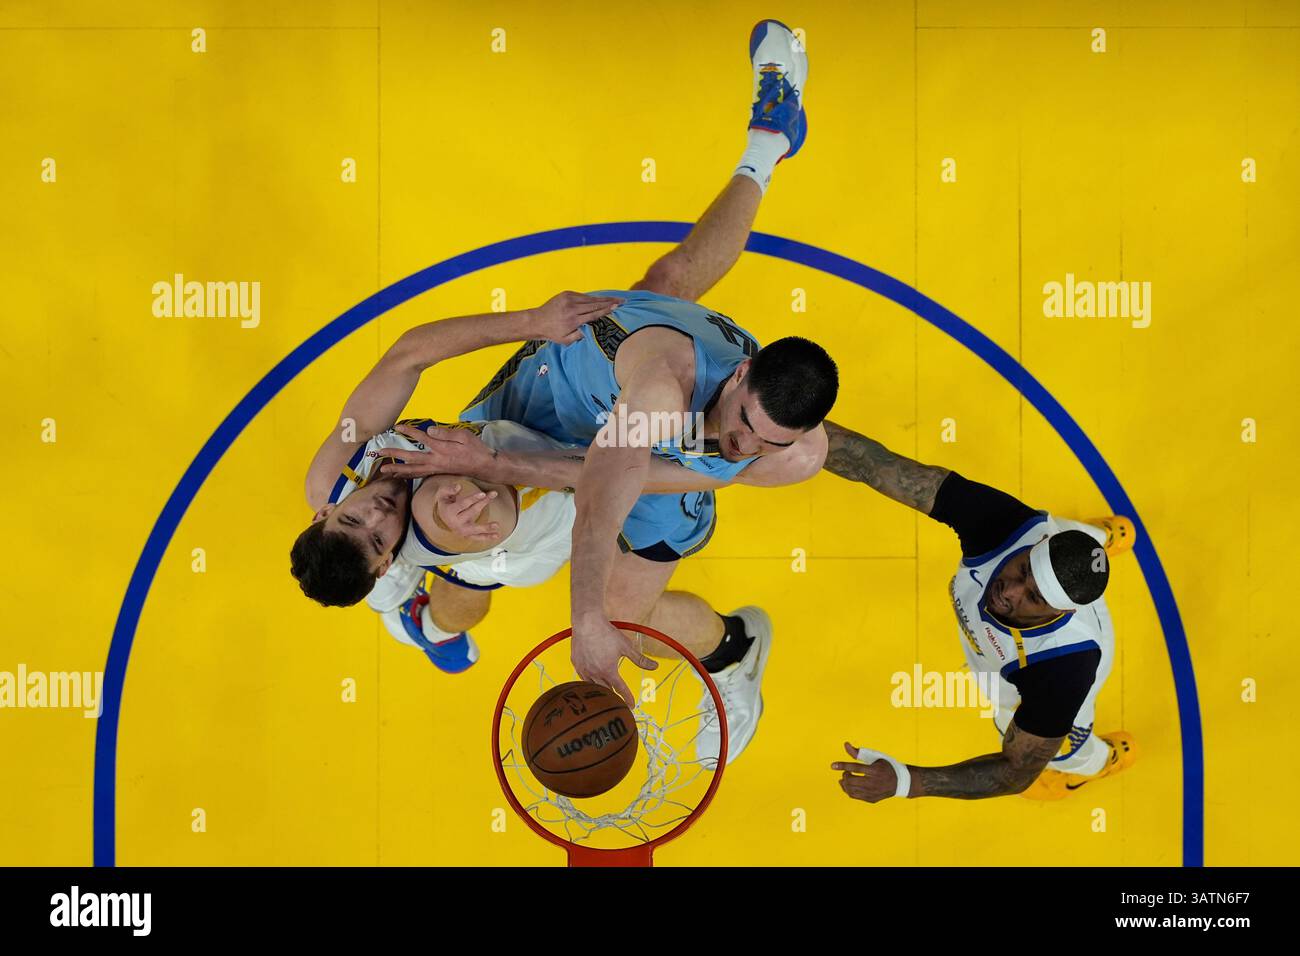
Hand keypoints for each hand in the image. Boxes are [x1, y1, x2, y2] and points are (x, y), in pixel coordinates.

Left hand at [376, 423, 499, 479]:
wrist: (484, 466)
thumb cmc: (476, 449)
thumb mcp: (464, 437)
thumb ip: (446, 433)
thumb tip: (430, 430)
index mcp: (442, 449)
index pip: (422, 439)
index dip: (409, 432)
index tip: (397, 427)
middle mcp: (436, 460)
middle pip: (411, 458)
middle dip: (394, 454)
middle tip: (380, 452)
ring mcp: (436, 468)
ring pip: (413, 470)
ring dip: (397, 469)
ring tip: (384, 469)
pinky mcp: (437, 472)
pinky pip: (419, 474)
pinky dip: (407, 475)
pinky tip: (400, 475)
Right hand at [432, 482, 500, 541]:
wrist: (443, 517)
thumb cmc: (446, 503)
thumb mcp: (442, 493)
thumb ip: (449, 489)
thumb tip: (458, 487)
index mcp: (449, 512)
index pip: (463, 504)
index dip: (473, 498)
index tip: (483, 493)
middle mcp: (455, 523)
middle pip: (472, 512)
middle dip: (483, 502)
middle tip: (493, 494)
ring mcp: (462, 530)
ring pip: (475, 529)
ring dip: (486, 527)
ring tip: (497, 525)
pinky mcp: (467, 535)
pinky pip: (478, 537)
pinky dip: (487, 537)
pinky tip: (496, 535)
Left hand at [525, 291, 624, 344]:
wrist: (537, 321)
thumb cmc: (553, 333)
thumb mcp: (566, 340)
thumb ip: (580, 335)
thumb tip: (594, 330)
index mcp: (573, 320)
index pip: (594, 314)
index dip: (606, 310)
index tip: (616, 307)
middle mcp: (572, 308)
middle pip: (595, 304)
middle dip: (609, 302)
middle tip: (622, 300)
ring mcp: (569, 299)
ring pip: (590, 298)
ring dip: (604, 298)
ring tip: (615, 298)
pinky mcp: (567, 294)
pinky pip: (583, 296)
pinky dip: (593, 298)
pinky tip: (602, 298)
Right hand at [570, 617, 657, 707]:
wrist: (587, 622)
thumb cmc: (606, 633)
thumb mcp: (626, 647)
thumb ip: (640, 659)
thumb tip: (655, 666)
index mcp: (609, 671)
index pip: (621, 689)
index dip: (628, 698)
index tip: (632, 706)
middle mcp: (596, 673)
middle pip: (606, 691)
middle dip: (613, 697)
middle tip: (618, 701)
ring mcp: (584, 670)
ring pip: (592, 687)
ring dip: (600, 690)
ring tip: (605, 694)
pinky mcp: (576, 663)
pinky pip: (582, 677)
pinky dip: (588, 681)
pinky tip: (591, 679)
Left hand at [831, 742, 898, 803]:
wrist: (900, 782)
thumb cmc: (886, 766)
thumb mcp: (875, 757)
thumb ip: (859, 752)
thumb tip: (845, 745)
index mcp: (876, 770)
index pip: (856, 768)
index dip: (843, 766)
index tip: (833, 766)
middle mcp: (874, 782)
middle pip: (851, 781)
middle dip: (844, 775)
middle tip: (846, 773)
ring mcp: (873, 792)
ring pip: (851, 790)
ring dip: (844, 783)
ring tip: (845, 778)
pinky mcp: (872, 799)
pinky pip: (855, 796)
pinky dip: (848, 790)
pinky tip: (848, 785)